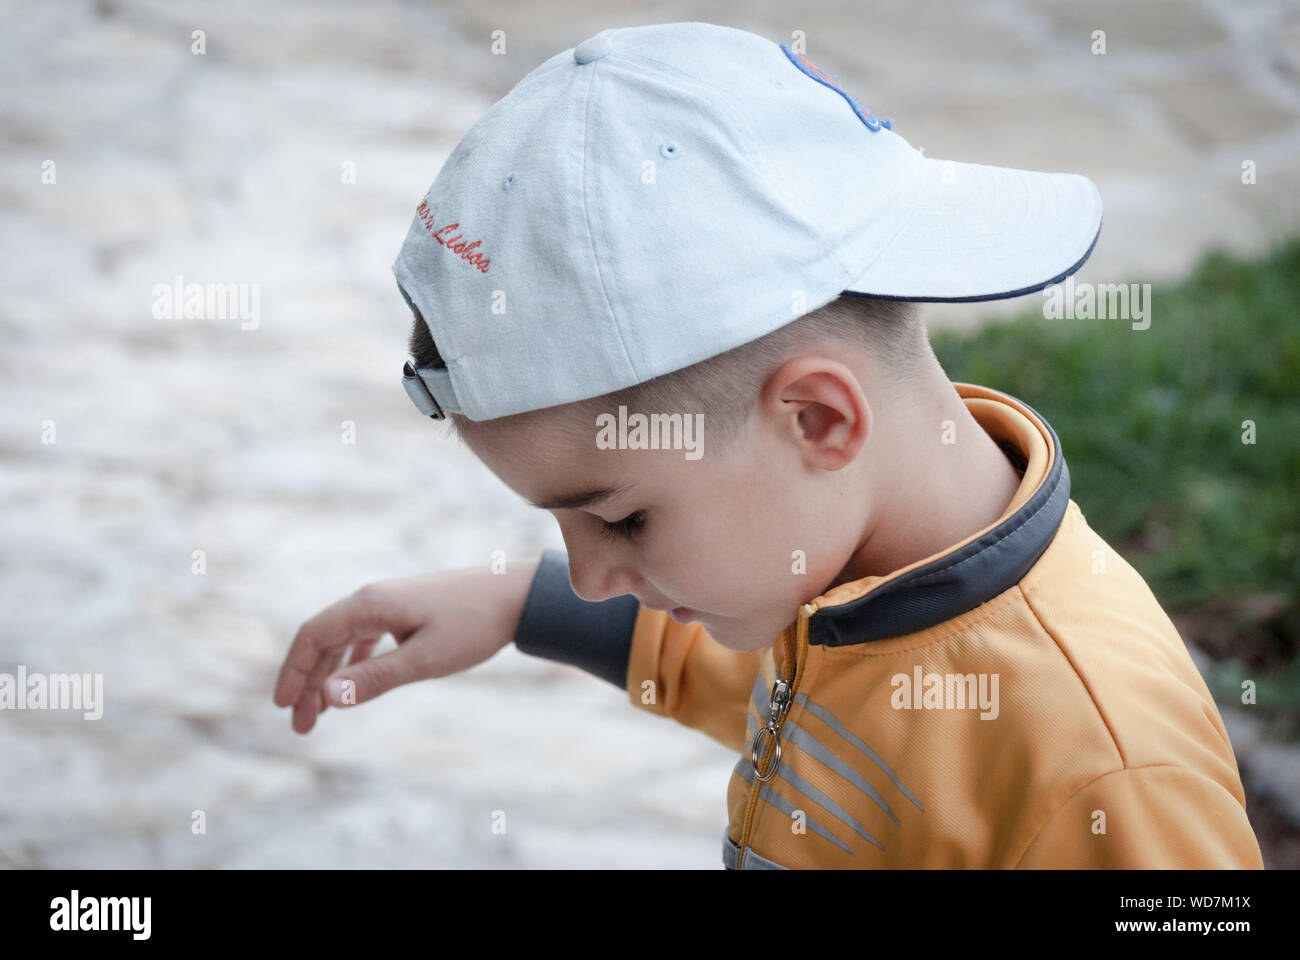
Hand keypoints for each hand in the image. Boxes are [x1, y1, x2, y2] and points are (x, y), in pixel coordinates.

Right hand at [273, 561, 537, 732]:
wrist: (517, 595)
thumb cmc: (473, 625)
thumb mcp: (424, 660)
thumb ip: (374, 678)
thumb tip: (324, 698)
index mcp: (370, 604)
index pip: (312, 635)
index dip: (292, 671)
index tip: (283, 707)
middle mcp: (373, 597)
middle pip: (323, 638)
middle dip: (308, 682)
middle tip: (301, 726)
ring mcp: (390, 601)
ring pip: (344, 638)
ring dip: (329, 674)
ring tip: (321, 713)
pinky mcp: (407, 608)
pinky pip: (365, 634)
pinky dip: (351, 661)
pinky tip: (351, 682)